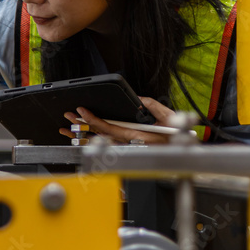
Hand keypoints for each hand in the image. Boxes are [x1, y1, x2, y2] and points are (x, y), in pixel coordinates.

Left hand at [58, 97, 177, 143]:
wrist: (182, 151)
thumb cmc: (175, 135)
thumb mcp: (167, 115)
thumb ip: (150, 105)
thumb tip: (136, 98)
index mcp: (136, 135)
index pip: (108, 128)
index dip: (93, 119)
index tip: (81, 111)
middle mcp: (129, 144)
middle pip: (99, 135)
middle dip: (81, 125)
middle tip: (68, 117)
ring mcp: (126, 148)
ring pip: (99, 143)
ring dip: (82, 136)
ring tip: (67, 129)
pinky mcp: (126, 150)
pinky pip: (104, 146)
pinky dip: (90, 141)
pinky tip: (79, 138)